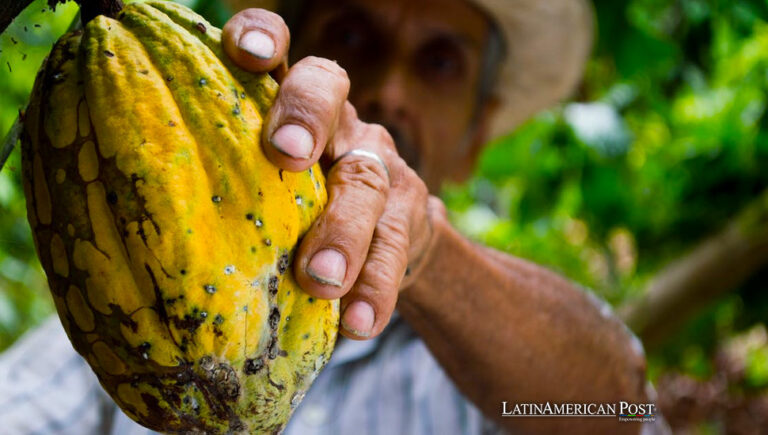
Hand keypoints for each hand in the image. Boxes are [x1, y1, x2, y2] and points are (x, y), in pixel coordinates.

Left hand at [222, 9, 440, 339]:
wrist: (385, 241)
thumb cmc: (296, 213)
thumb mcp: (263, 189)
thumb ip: (225, 185)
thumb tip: (127, 228)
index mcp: (289, 105)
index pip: (279, 49)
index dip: (263, 37)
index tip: (244, 52)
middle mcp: (338, 121)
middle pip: (329, 90)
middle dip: (306, 116)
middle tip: (285, 154)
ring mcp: (379, 163)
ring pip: (367, 179)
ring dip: (343, 231)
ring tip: (321, 280)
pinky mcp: (409, 215)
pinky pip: (395, 248)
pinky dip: (376, 287)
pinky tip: (359, 323)